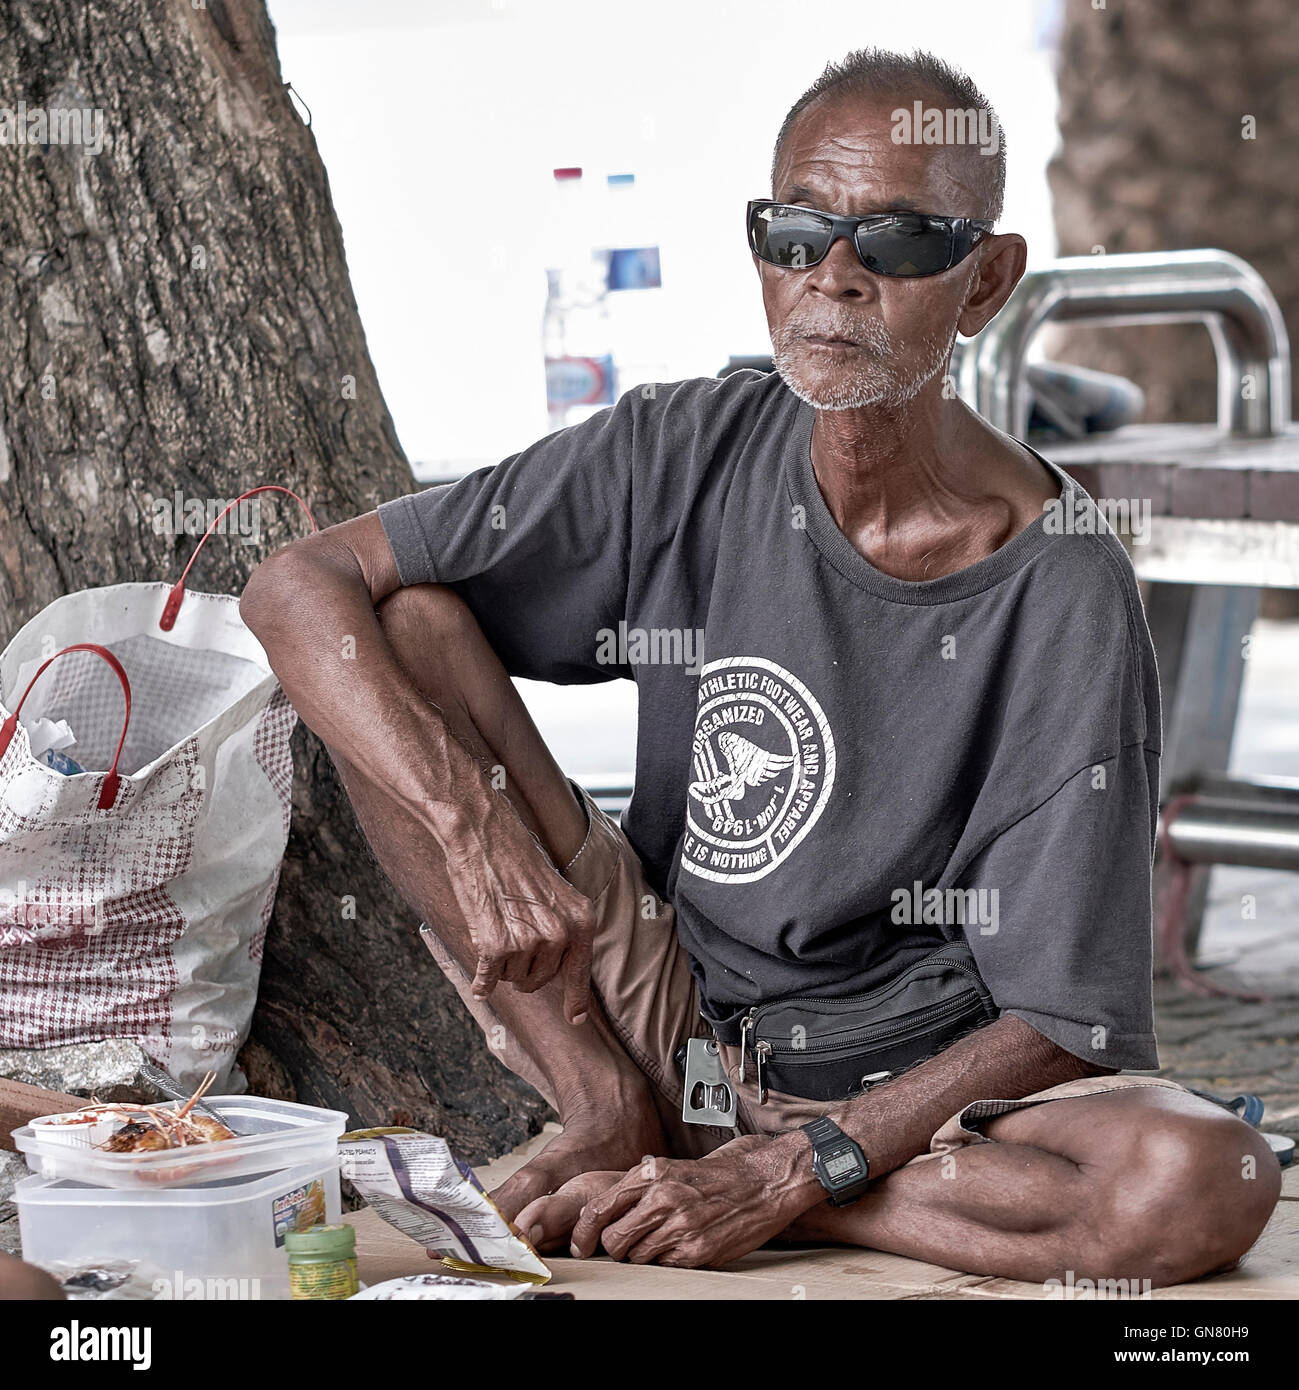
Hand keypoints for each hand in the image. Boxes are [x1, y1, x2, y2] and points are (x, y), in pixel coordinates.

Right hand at [445, 803, 597, 1024]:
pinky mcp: (496, 946)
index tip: (575, 1019)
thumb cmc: (516, 857)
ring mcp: (529, 942)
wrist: (484, 834)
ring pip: (513, 979)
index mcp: (581, 920)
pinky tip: (479, 976)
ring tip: (496, 926)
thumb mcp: (556, 892)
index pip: (580, 972)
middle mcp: (560, 935)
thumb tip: (559, 966)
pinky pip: (488, 980)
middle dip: (523, 967)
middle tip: (510, 934)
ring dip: (501, 963)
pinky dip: (481, 980)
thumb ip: (563, 928)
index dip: (576, 999)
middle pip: (539, 980)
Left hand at [569, 1134, 818, 1267]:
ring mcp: (679, 1226)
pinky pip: (665, 1265)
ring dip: (644, 1253)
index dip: (583, 1233)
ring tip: (664, 1238)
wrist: (763, 1180)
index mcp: (650, 1173)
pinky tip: (684, 1242)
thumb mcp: (672, 1166)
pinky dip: (669, 1259)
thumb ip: (639, 1186)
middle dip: (616, 1246)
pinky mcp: (697, 1250)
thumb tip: (607, 1209)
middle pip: (613, 1240)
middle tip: (628, 1243)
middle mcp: (661, 1198)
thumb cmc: (718, 1174)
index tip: (580, 1245)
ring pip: (637, 1257)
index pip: (598, 1209)